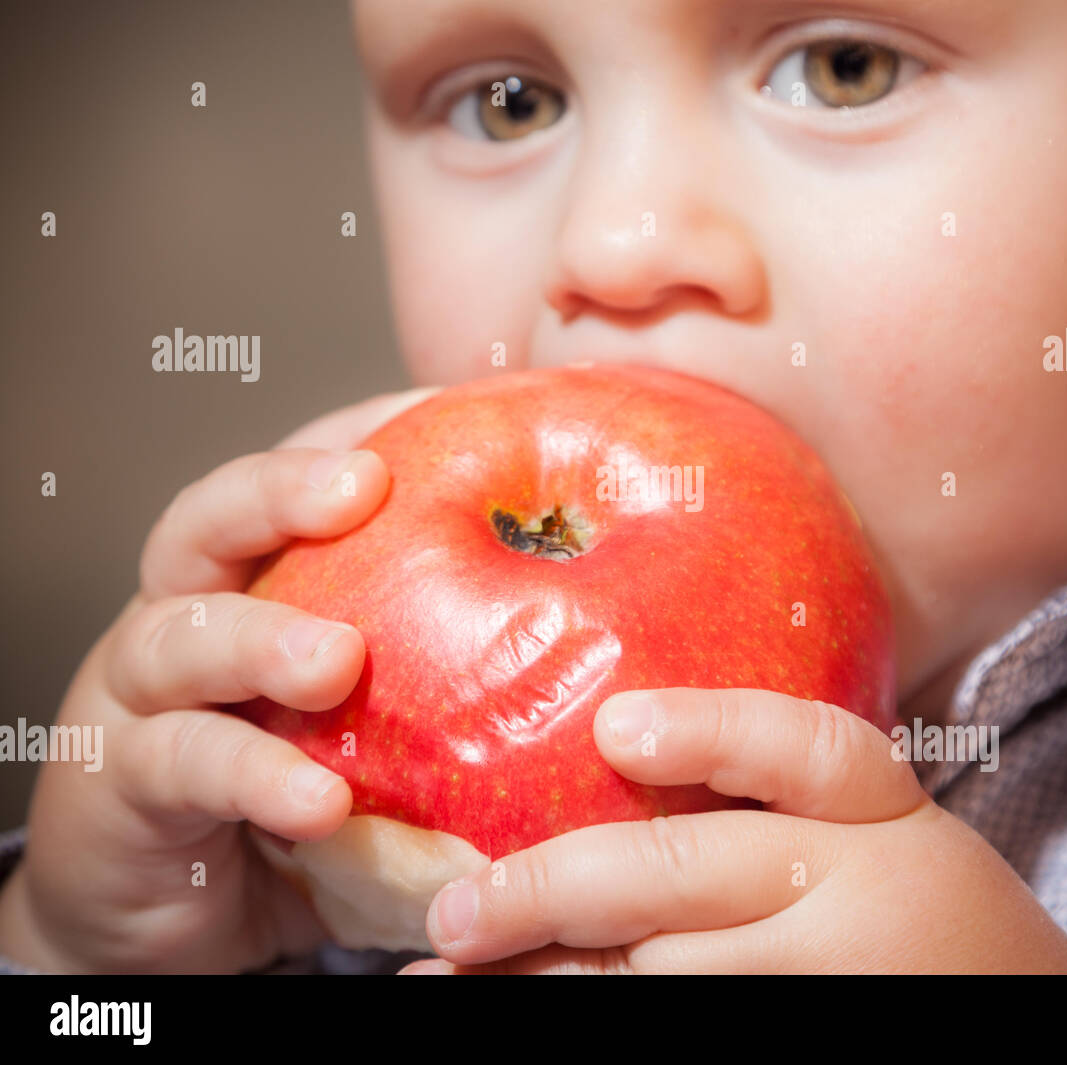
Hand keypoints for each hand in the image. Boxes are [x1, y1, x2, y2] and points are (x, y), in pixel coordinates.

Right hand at [0, 388, 436, 972]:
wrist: (165, 916)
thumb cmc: (297, 801)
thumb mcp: (374, 726)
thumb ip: (446, 682)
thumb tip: (591, 643)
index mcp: (254, 585)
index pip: (290, 485)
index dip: (351, 434)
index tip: (429, 406)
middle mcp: (188, 618)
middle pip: (208, 523)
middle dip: (280, 493)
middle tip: (361, 484)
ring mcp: (143, 699)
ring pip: (180, 636)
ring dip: (261, 640)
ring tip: (336, 661)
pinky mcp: (123, 786)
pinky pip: (184, 766)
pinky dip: (253, 774)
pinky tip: (317, 797)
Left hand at [403, 688, 1066, 973]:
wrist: (1040, 1028)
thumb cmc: (937, 926)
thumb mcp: (896, 845)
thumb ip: (794, 809)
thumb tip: (617, 760)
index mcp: (889, 822)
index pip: (806, 752)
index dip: (707, 736)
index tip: (614, 729)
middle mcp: (859, 898)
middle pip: (683, 873)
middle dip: (548, 888)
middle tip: (454, 910)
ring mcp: (828, 988)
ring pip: (656, 977)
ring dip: (541, 977)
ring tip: (449, 979)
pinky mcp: (805, 1043)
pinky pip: (678, 1033)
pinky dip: (601, 1022)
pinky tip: (530, 1015)